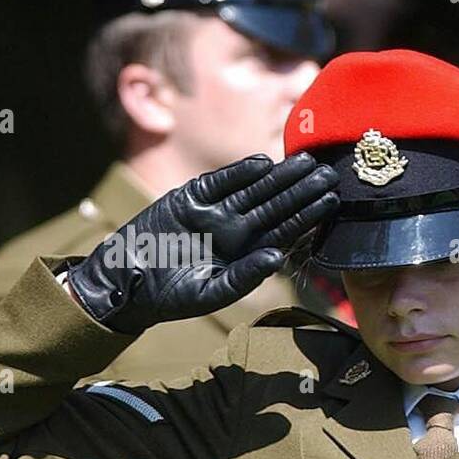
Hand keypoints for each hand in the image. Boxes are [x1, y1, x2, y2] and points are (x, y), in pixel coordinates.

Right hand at [68, 153, 337, 333]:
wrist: (127, 281)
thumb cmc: (170, 296)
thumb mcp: (209, 293)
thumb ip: (244, 277)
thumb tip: (277, 258)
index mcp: (246, 255)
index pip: (284, 231)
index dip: (307, 216)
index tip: (331, 201)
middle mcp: (235, 230)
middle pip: (275, 205)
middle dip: (301, 190)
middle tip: (328, 172)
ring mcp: (215, 212)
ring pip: (253, 190)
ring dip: (277, 176)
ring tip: (304, 162)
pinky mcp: (191, 198)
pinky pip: (220, 182)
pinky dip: (239, 172)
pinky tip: (262, 162)